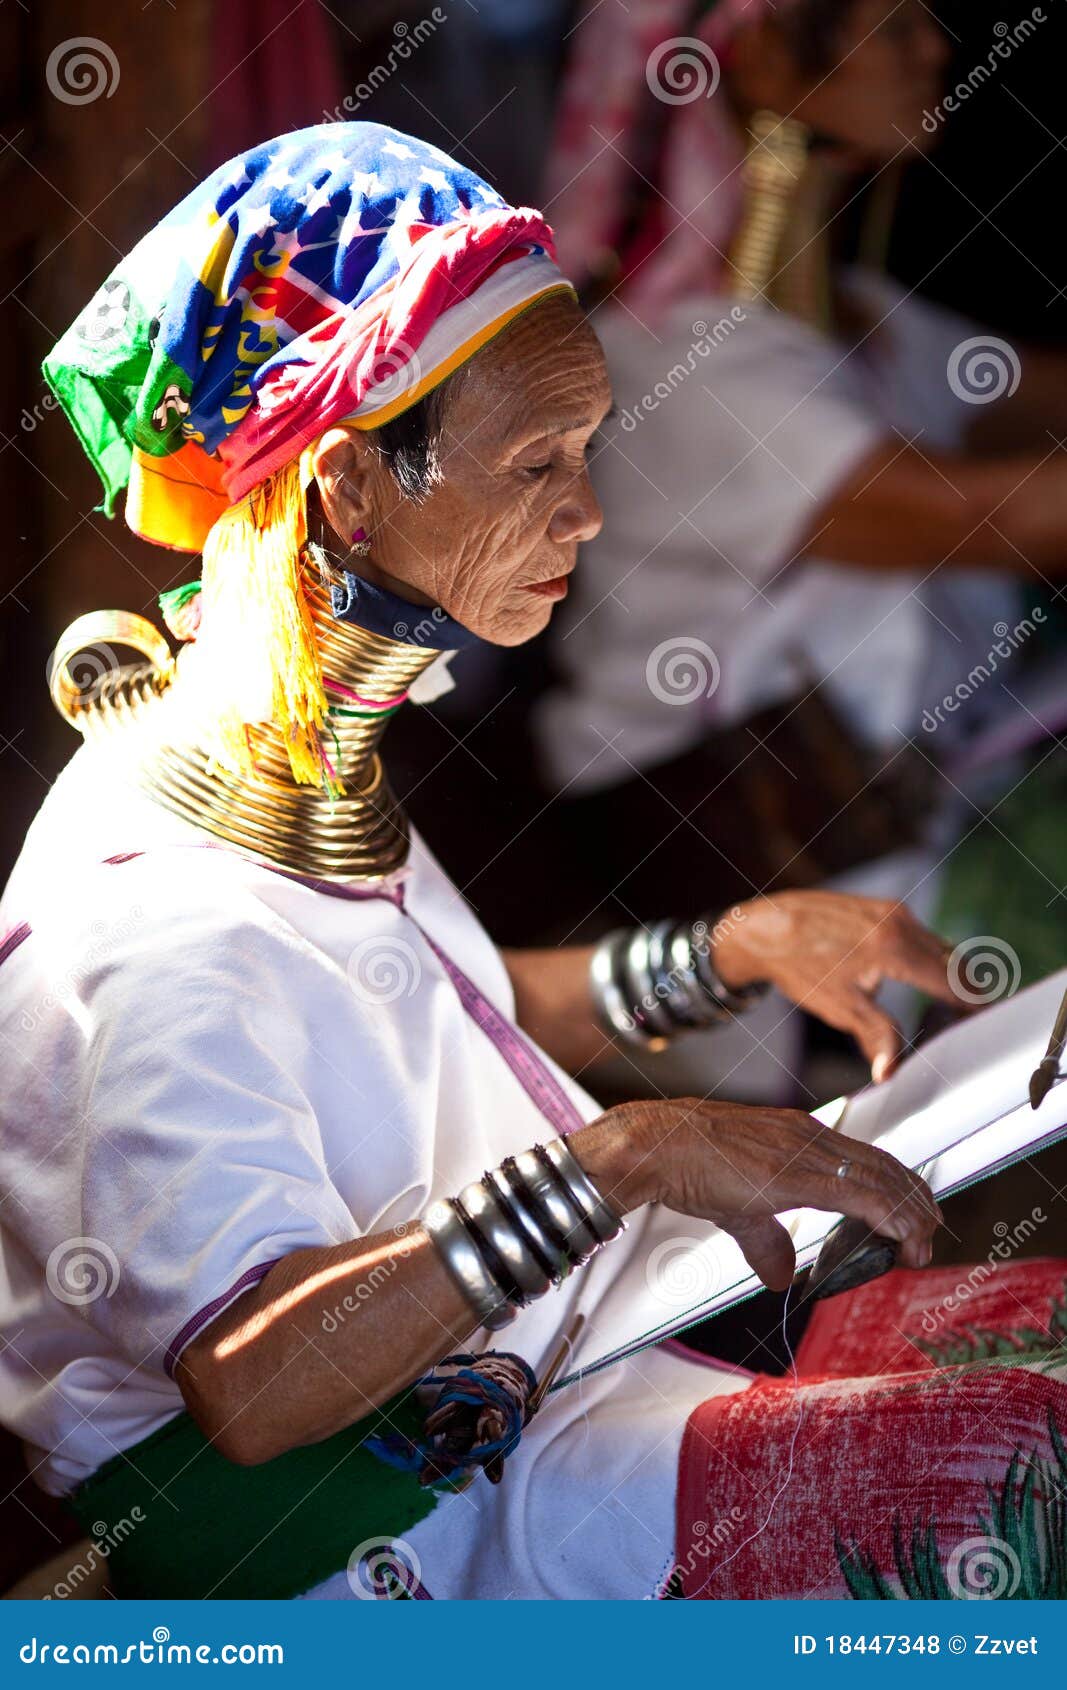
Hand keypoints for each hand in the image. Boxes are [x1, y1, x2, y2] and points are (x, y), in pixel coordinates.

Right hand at [573, 1098, 941, 1292]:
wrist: (659, 1145)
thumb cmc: (689, 1165)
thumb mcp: (738, 1209)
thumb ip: (766, 1243)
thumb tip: (782, 1277)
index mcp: (799, 1137)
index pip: (866, 1158)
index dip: (897, 1187)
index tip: (915, 1215)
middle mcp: (810, 1137)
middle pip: (883, 1165)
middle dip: (914, 1201)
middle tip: (933, 1231)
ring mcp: (805, 1150)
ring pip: (879, 1178)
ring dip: (909, 1213)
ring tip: (924, 1242)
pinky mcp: (796, 1172)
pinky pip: (859, 1193)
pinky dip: (890, 1215)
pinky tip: (903, 1236)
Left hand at [711, 891, 961, 1080]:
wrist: (766, 928)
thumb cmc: (799, 967)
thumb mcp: (839, 1007)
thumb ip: (876, 1037)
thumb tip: (891, 1073)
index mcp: (894, 948)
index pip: (953, 982)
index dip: (974, 1006)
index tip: (986, 1025)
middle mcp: (900, 922)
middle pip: (954, 963)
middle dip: (967, 992)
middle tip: (971, 1022)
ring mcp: (893, 910)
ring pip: (939, 947)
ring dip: (950, 975)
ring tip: (952, 1007)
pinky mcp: (883, 907)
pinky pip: (922, 935)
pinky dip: (931, 958)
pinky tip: (924, 980)